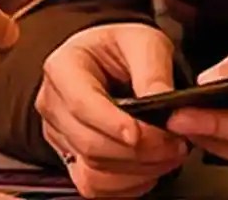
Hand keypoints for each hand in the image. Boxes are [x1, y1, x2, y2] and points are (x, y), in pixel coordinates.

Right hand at [37, 23, 189, 197]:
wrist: (111, 60)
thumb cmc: (122, 47)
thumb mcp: (144, 41)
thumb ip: (152, 67)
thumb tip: (161, 97)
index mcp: (63, 67)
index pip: (81, 103)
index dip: (113, 123)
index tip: (144, 133)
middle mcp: (53, 102)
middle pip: (89, 143)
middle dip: (138, 151)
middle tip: (175, 144)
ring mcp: (58, 133)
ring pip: (93, 169)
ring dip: (137, 170)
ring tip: (167, 155)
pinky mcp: (69, 156)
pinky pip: (93, 186)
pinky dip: (127, 185)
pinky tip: (148, 168)